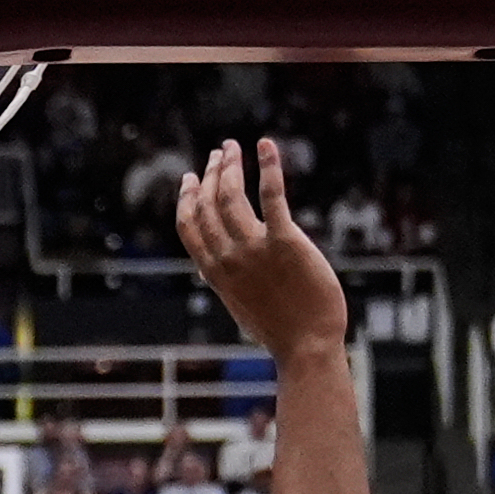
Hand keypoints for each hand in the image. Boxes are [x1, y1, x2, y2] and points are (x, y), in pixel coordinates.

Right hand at [176, 137, 348, 362]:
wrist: (307, 347)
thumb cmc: (279, 331)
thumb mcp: (240, 307)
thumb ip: (222, 284)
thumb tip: (205, 272)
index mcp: (216, 273)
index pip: (189, 226)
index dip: (187, 198)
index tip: (189, 177)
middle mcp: (230, 257)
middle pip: (209, 203)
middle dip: (211, 173)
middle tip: (220, 153)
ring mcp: (256, 249)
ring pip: (232, 194)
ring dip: (231, 165)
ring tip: (233, 147)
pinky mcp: (286, 242)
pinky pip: (272, 195)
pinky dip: (268, 166)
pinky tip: (265, 145)